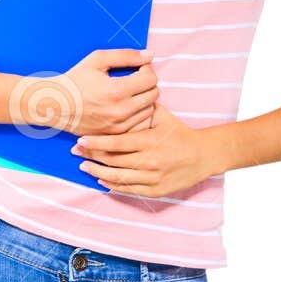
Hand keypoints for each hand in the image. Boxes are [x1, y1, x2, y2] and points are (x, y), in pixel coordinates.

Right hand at [17, 48, 158, 135]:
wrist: (54, 104)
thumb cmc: (75, 80)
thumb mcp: (97, 60)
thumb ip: (126, 55)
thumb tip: (151, 55)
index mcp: (117, 90)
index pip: (151, 79)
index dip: (146, 70)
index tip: (137, 69)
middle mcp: (121, 111)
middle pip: (153, 95)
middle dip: (147, 84)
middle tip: (133, 81)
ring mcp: (119, 125)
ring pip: (150, 111)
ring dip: (144, 100)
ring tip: (129, 94)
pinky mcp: (116, 135)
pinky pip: (141, 124)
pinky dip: (138, 115)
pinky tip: (126, 107)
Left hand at [75, 103, 225, 196]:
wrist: (205, 155)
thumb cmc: (180, 133)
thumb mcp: (164, 117)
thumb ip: (143, 107)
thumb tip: (125, 91)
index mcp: (150, 141)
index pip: (116, 143)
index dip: (96, 143)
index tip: (80, 140)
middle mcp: (150, 161)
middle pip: (113, 161)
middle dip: (91, 156)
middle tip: (75, 151)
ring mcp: (153, 178)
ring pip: (118, 177)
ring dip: (97, 171)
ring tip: (83, 165)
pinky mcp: (157, 190)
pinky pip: (130, 189)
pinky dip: (113, 185)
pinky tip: (101, 179)